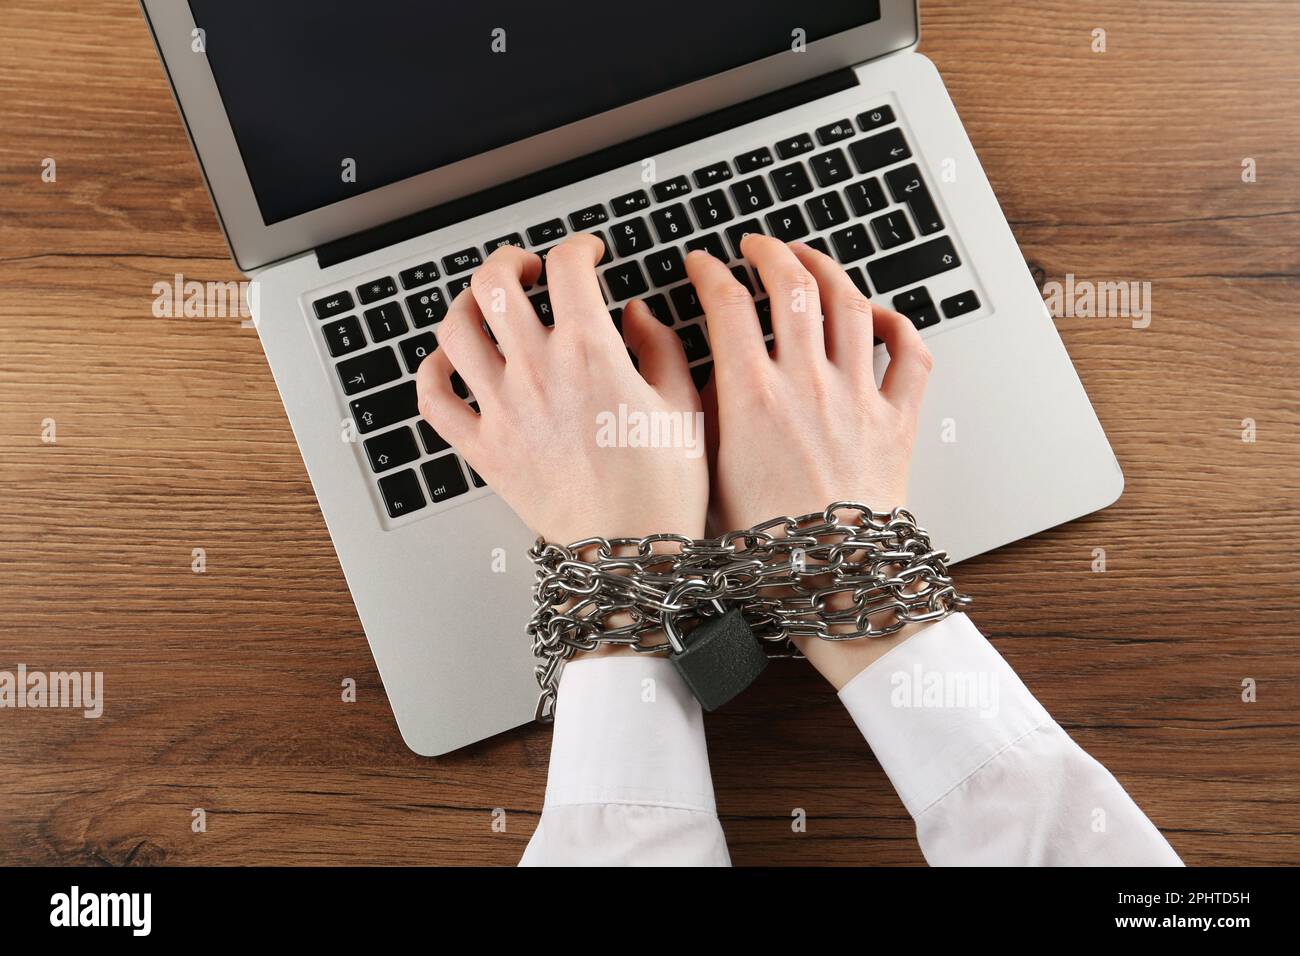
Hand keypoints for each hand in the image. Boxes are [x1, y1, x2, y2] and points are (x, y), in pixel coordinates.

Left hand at [415, 234, 707, 544]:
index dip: (578, 246)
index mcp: (590, 351)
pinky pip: (433, 399)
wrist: (628, 550)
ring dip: (468, 303)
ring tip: (489, 306)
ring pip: (455, 328)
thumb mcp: (683, 403)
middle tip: (530, 269)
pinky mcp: (482, 448)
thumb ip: (660, 344)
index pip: (567, 266)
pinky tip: (451, 362)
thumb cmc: (663, 487)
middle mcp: (537, 371)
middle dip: (511, 260)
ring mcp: (502, 409)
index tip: (588, 253)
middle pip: (495, 282)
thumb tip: (635, 313)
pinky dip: (433, 371)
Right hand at [688, 235, 934, 686]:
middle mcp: (807, 383)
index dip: (711, 272)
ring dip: (828, 270)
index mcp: (753, 395)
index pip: (728, 303)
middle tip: (758, 247)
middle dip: (771, 252)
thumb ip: (693, 408)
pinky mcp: (896, 419)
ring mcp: (857, 397)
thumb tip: (676, 358)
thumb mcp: (705, 471)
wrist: (828, 578)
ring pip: (851, 304)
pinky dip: (897, 325)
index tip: (703, 265)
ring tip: (810, 260)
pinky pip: (909, 354)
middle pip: (793, 285)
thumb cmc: (763, 541)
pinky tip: (879, 316)